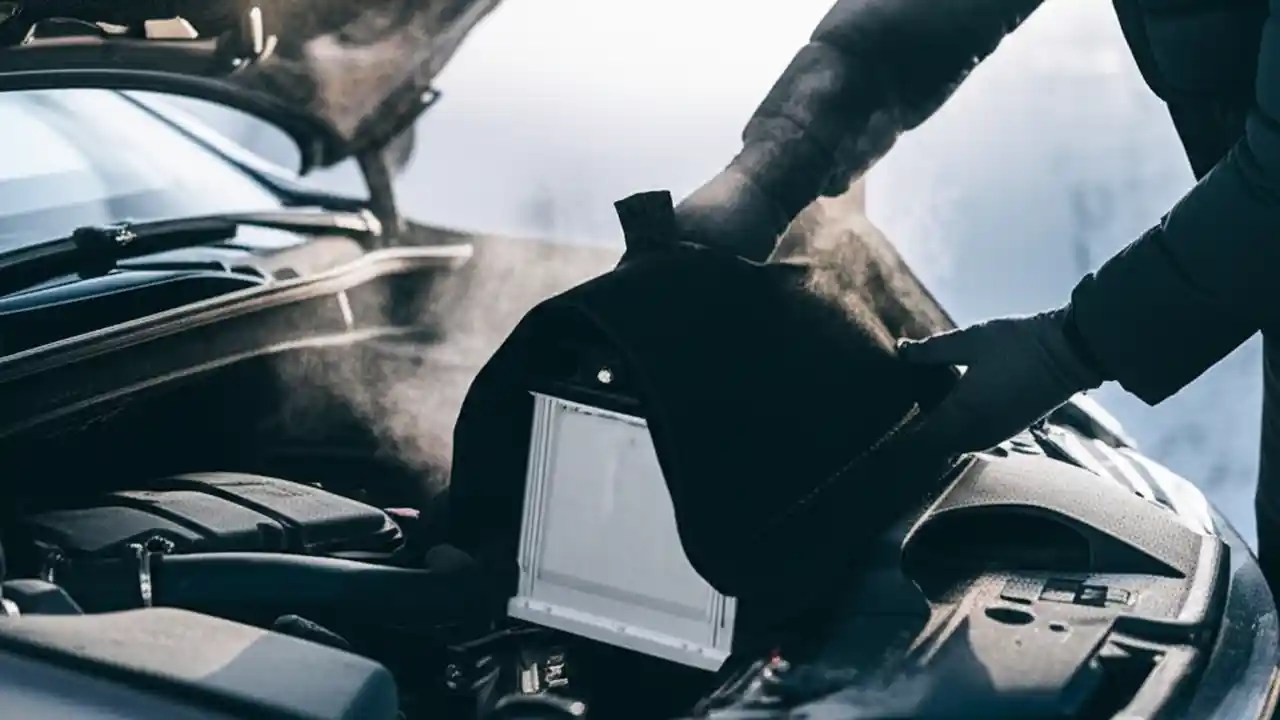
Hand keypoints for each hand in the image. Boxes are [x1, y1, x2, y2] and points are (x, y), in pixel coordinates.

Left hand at [896, 308, 1103, 455]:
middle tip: (901, 410)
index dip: (899, 441)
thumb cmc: (1018, 343)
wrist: (1070, 352)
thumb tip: (901, 351)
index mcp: (963, 413)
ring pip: (955, 443)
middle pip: (935, 446)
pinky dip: (958, 428)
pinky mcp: (1010, 430)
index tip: (882, 433)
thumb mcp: (969, 340)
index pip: (920, 441)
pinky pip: (973, 438)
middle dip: (917, 433)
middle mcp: (978, 432)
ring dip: (939, 430)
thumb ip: (931, 351)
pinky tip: (953, 402)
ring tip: (925, 404)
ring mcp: (997, 434)